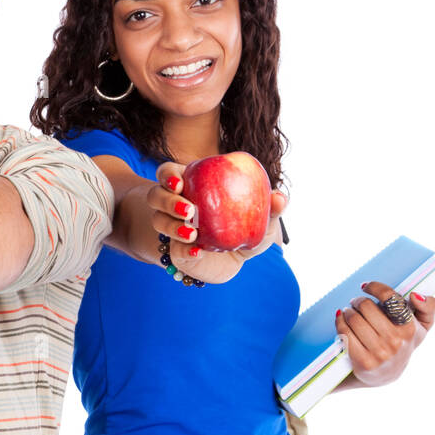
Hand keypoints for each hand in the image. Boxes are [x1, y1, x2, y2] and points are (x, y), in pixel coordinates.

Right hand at [149, 162, 288, 284]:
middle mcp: (175, 205)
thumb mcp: (261, 220)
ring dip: (172, 226)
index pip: (168, 174)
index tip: (179, 182)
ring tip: (192, 233)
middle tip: (188, 210)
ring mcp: (171, 229)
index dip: (167, 176)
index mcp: (192, 186)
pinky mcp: (174, 251)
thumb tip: (279, 197)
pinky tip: (197, 251)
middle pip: (155, 195)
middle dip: (166, 201)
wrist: (232, 261)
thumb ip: (271, 208)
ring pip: (158, 221)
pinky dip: (184, 249)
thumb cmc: (244, 230)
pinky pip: (173, 249)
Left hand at [337, 281, 434, 386]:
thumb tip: (415, 296)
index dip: (374, 287)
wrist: (386, 373)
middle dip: (357, 301)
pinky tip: (342, 320)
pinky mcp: (364, 362)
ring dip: (347, 311)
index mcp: (410, 328)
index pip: (390, 298)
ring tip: (349, 312)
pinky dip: (340, 322)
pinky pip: (345, 333)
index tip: (366, 286)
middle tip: (355, 303)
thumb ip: (428, 307)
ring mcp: (380, 353)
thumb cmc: (403, 342)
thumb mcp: (422, 326)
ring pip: (354, 319)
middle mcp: (396, 341)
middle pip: (366, 306)